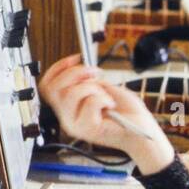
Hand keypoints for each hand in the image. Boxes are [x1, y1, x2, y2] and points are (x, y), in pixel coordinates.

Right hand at [40, 55, 174, 175]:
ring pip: (71, 93)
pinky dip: (104, 98)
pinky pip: (90, 102)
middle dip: (76, 73)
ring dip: (92, 87)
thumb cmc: (124, 111)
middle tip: (95, 73)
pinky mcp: (88, 129)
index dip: (58, 68)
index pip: (47, 87)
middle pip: (55, 88)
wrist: (141, 130)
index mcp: (67, 108)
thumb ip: (87, 81)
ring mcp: (76, 125)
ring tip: (105, 95)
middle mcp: (67, 118)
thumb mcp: (102, 89)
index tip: (77, 57)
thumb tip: (79, 69)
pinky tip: (111, 106)